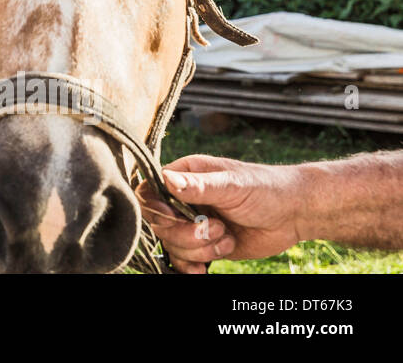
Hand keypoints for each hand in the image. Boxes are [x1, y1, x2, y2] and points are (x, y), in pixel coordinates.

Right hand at [137, 154, 304, 273]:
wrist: (294, 215)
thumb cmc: (266, 189)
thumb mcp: (232, 184)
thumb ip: (199, 185)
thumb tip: (166, 179)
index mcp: (185, 175)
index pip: (150, 191)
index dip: (156, 208)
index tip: (175, 218)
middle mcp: (183, 200)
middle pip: (160, 223)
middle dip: (187, 233)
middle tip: (218, 228)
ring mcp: (193, 224)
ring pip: (172, 245)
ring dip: (199, 249)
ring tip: (227, 239)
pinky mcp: (204, 245)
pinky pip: (183, 260)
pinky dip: (192, 267)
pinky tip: (204, 268)